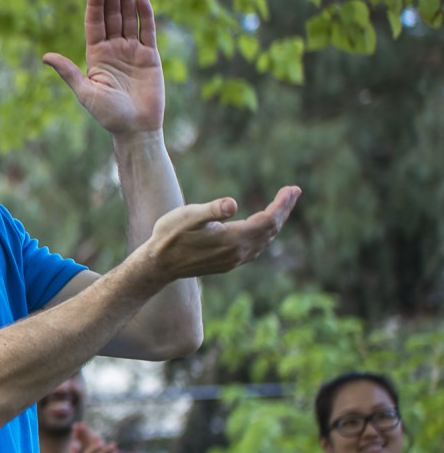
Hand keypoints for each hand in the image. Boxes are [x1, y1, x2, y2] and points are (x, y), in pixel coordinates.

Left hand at [42, 0, 165, 136]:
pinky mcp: (150, 56)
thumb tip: (45, 56)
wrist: (136, 128)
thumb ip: (68, 72)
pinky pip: (147, 31)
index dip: (95, 3)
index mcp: (96, 55)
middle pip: (112, 15)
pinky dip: (145, 15)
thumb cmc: (108, 114)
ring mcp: (132, 51)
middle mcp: (113, 49)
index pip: (94, 23)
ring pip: (129, 19)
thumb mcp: (85, 92)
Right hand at [141, 188, 301, 281]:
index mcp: (233, 239)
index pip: (269, 220)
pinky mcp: (228, 264)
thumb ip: (212, 210)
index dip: (282, 204)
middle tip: (294, 191)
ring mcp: (234, 260)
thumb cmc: (170, 235)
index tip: (292, 188)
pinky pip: (256, 248)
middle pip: (271, 230)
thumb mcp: (188, 217)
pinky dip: (265, 234)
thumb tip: (233, 203)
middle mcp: (238, 252)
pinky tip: (262, 228)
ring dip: (276, 222)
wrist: (158, 264)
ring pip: (265, 240)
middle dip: (284, 210)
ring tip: (282, 206)